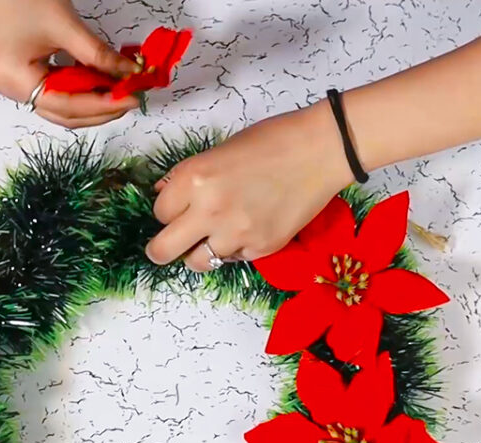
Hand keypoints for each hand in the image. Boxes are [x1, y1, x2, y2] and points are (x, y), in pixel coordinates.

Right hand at [0, 0, 139, 127]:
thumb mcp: (67, 26)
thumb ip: (99, 54)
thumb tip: (128, 72)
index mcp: (16, 81)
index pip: (67, 105)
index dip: (102, 105)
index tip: (130, 100)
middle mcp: (14, 89)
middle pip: (66, 113)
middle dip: (100, 108)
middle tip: (130, 99)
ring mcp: (21, 83)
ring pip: (65, 106)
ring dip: (94, 101)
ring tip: (121, 92)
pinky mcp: (30, 74)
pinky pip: (61, 90)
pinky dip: (84, 88)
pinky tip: (105, 83)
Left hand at [147, 100, 354, 270]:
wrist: (320, 151)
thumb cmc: (271, 141)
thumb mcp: (219, 150)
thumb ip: (188, 176)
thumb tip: (163, 194)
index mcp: (194, 178)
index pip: (160, 212)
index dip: (168, 212)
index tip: (177, 210)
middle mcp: (209, 210)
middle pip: (163, 250)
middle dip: (162, 249)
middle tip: (168, 246)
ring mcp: (235, 233)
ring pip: (198, 262)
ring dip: (201, 252)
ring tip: (216, 236)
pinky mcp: (260, 249)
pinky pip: (233, 259)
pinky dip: (235, 248)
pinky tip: (249, 227)